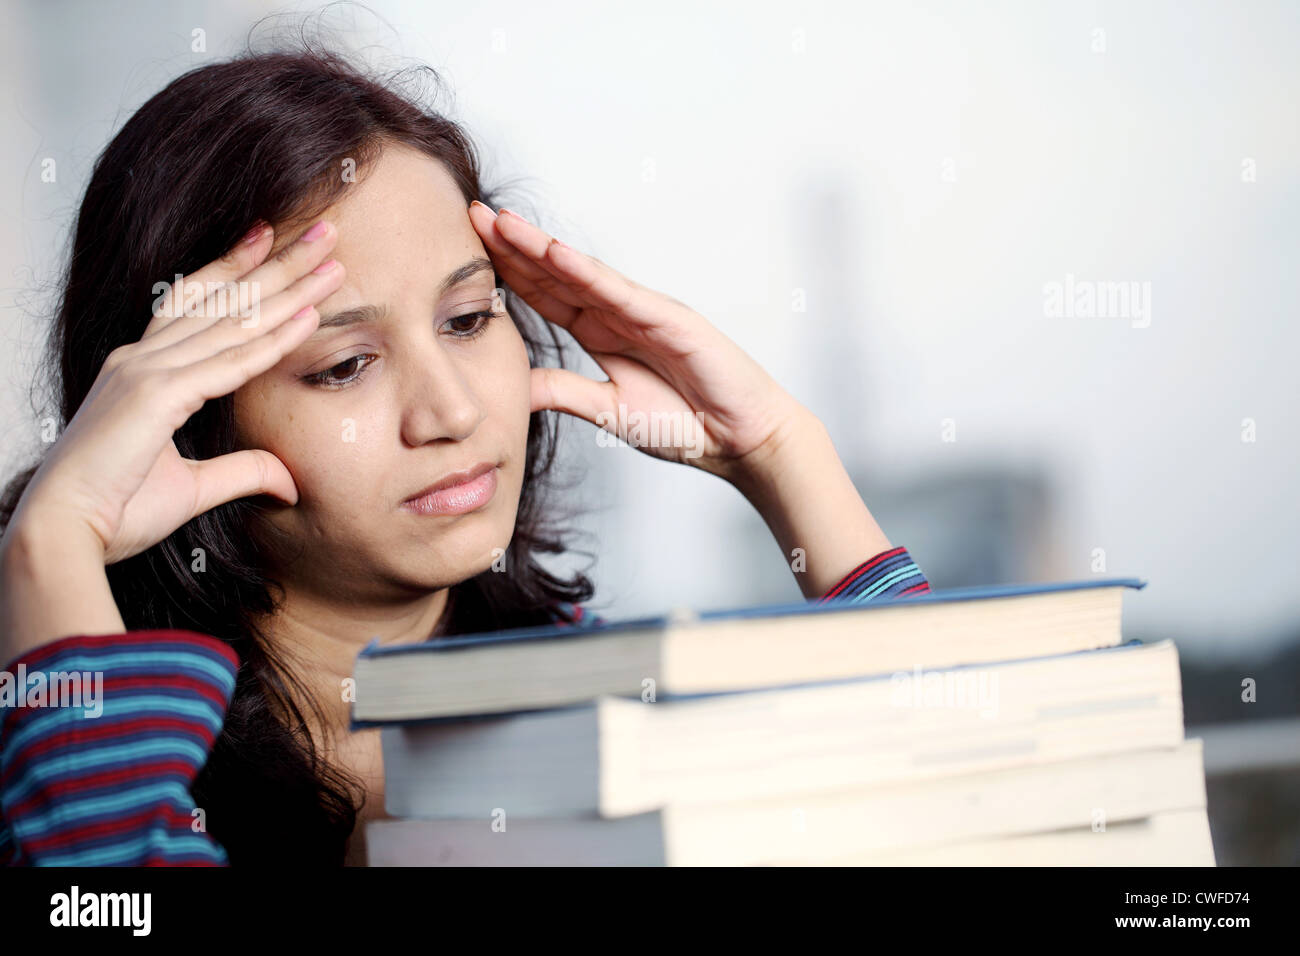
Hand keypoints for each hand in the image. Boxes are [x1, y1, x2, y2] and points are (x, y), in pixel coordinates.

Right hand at [10, 220, 346, 564]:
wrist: (64, 531)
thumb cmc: (114, 510)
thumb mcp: (194, 487)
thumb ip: (242, 473)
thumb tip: (288, 483)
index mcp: (139, 371)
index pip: (194, 305)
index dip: (235, 270)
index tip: (270, 240)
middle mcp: (141, 359)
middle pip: (223, 298)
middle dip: (278, 263)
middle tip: (323, 232)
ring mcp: (147, 372)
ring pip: (234, 320)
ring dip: (289, 286)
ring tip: (331, 256)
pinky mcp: (157, 395)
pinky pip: (231, 362)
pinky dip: (274, 337)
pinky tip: (310, 314)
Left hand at [467, 202, 811, 482]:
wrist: (741, 441)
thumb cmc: (686, 426)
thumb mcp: (608, 410)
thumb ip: (563, 392)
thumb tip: (515, 386)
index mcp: (603, 335)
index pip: (547, 296)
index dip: (510, 272)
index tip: (467, 251)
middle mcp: (620, 315)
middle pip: (556, 274)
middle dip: (514, 245)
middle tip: (471, 213)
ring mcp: (644, 312)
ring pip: (582, 273)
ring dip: (540, 247)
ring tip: (502, 222)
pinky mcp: (670, 319)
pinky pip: (620, 292)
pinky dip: (586, 271)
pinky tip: (554, 252)